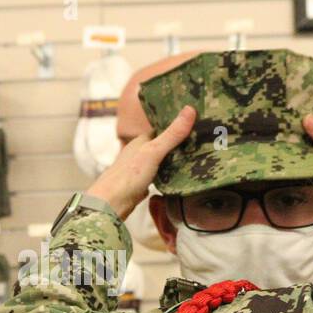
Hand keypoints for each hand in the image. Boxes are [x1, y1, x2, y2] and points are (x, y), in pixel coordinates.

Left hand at [86, 105, 195, 220]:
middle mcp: (139, 153)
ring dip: (175, 160)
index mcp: (140, 141)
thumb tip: (190, 109)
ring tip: (197, 158)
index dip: (176, 125)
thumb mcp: (153, 151)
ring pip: (161, 161)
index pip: (161, 129)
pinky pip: (159, 177)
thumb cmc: (129, 176)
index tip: (196, 123)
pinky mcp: (142, 185)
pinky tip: (180, 178)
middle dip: (178, 144)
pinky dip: (169, 176)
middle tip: (201, 142)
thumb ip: (171, 135)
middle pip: (162, 145)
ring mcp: (140, 170)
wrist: (111, 204)